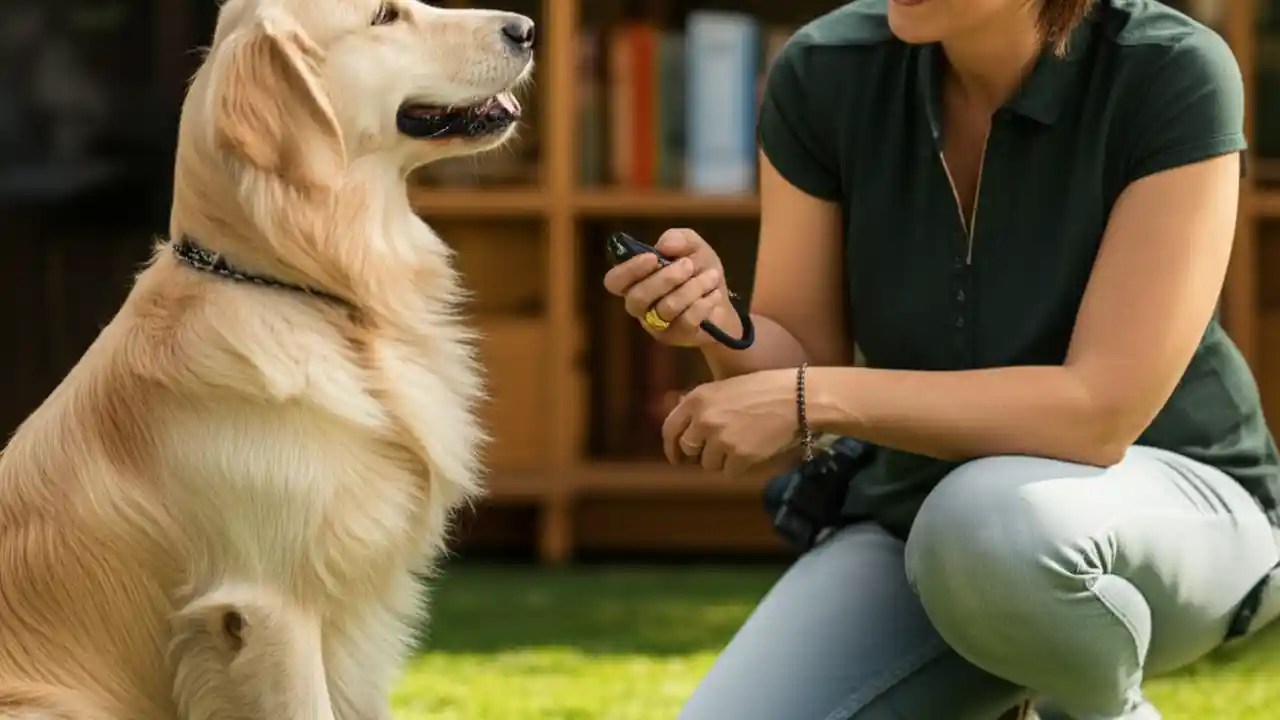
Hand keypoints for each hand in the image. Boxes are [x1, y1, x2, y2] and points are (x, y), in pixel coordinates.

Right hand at [602, 228, 739, 347]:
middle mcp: (639, 306)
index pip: (614, 281)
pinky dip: (703, 304)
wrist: (723, 302)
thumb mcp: (693, 247)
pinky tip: (714, 294)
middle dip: (666, 278)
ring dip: (692, 288)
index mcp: (634, 281)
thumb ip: (679, 239)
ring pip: (666, 308)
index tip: (653, 257)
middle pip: (638, 297)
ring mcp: (656, 325)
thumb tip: (664, 245)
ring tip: (711, 276)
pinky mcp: (675, 336)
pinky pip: (686, 321)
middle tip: (689, 265)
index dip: (629, 269)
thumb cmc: (698, 272)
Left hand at [662, 368, 798, 477]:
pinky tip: (753, 451)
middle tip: (719, 449)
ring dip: (722, 460)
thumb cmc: (763, 389)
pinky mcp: (739, 456)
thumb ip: (701, 406)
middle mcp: (704, 419)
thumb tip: (684, 425)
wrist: (796, 398)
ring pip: (709, 464)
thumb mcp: (724, 387)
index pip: (669, 429)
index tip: (676, 457)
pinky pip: (729, 473)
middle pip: (689, 449)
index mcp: (697, 399)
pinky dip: (740, 467)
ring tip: (742, 443)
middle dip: (702, 452)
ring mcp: (721, 439)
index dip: (671, 447)